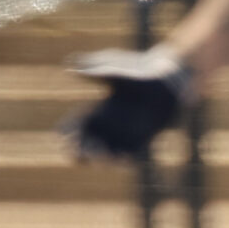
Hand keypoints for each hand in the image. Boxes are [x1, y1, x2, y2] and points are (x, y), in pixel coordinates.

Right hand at [62, 48, 190, 160]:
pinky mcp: (144, 139)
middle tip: (76, 152)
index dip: (67, 132)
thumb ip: (93, 71)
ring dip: (101, 158)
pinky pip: (133, 154)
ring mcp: (126, 135)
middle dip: (79, 150)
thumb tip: (69, 67)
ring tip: (98, 158)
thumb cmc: (139, 72)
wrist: (167, 78)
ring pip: (107, 154)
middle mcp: (109, 127)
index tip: (61, 133)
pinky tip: (122, 159)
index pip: (76, 126)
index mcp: (98, 111)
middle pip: (87, 145)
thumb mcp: (113, 70)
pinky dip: (127, 160)